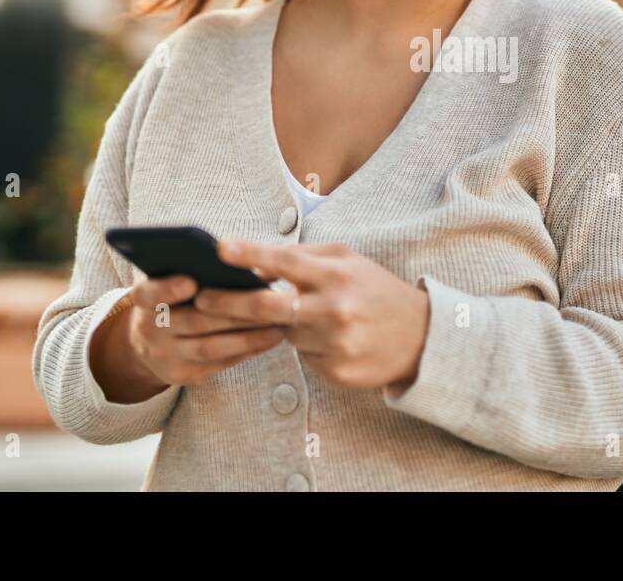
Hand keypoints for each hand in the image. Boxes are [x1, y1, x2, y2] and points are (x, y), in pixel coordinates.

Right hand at [119, 273, 288, 388]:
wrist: (149, 341)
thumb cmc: (174, 298)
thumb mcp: (172, 279)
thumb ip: (197, 269)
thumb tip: (248, 261)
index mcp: (143, 299)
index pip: (149, 293)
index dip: (168, 288)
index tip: (191, 281)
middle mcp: (149, 329)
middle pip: (193, 321)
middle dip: (233, 312)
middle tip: (267, 302)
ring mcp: (165, 356)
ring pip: (210, 347)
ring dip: (248, 337)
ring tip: (278, 324)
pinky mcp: (183, 375)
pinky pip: (219, 363)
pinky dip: (247, 350)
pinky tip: (270, 339)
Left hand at [195, 240, 429, 390]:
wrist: (421, 337)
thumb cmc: (376, 291)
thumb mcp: (349, 262)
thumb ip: (306, 259)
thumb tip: (257, 262)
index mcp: (336, 276)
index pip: (284, 262)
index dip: (249, 255)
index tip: (219, 248)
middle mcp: (334, 310)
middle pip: (267, 307)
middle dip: (228, 302)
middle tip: (202, 298)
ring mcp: (334, 344)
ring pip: (283, 334)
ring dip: (279, 325)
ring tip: (303, 315)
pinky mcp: (335, 373)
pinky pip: (303, 357)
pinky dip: (306, 346)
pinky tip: (329, 339)